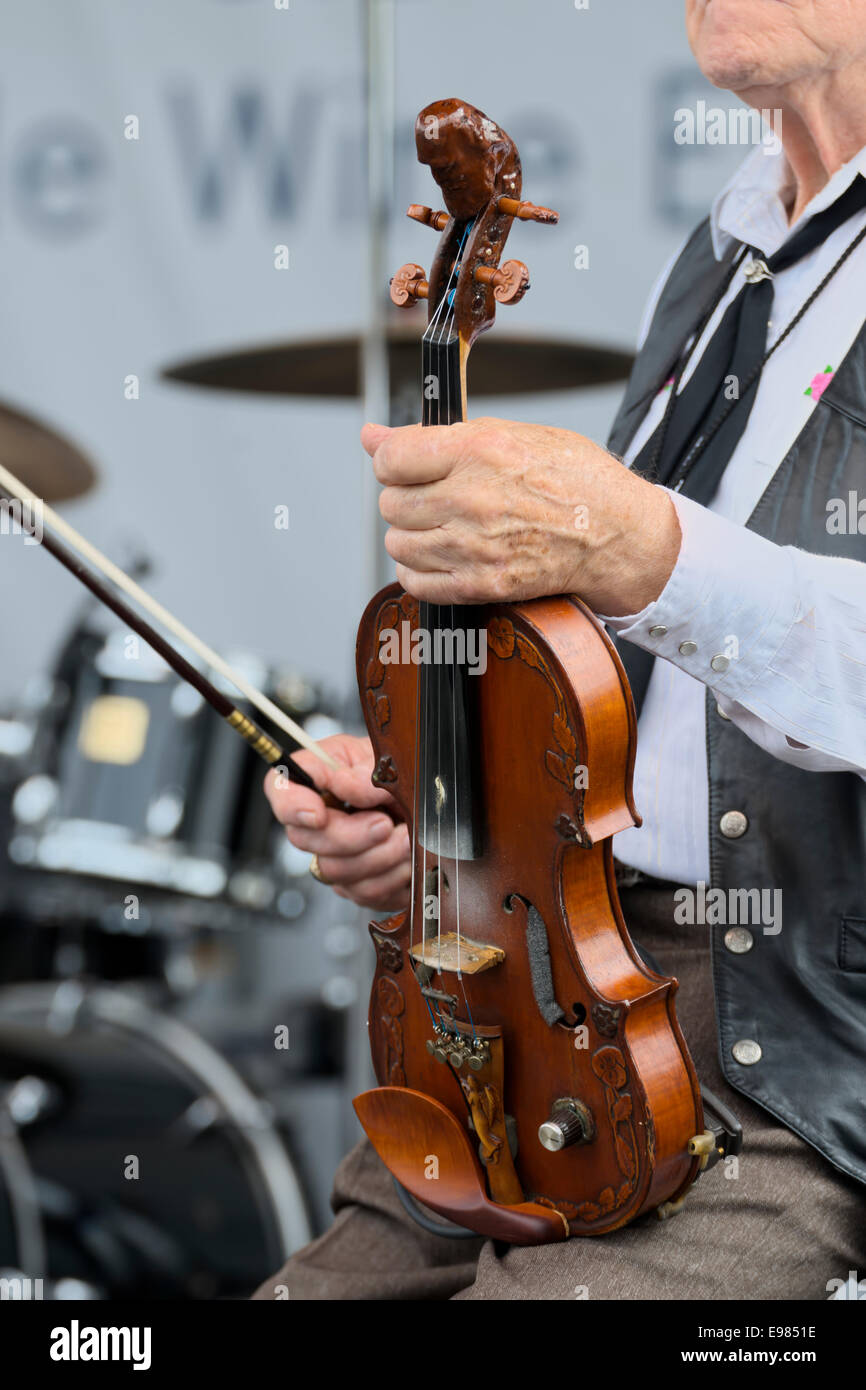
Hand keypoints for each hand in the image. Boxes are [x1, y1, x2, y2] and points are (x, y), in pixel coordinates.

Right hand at [264, 733, 410, 912]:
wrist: (427, 801)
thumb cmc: (397, 774)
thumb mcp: (384, 758)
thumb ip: (365, 771)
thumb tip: (347, 787)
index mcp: (316, 777)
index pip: (280, 788)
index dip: (292, 805)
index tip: (318, 813)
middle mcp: (316, 820)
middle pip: (305, 839)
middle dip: (351, 835)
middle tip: (386, 822)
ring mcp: (333, 856)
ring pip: (334, 871)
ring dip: (379, 856)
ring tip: (407, 837)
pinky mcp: (355, 884)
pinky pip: (364, 892)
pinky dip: (393, 877)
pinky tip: (407, 858)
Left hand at [362, 416, 680, 615]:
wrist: (618, 536)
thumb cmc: (573, 480)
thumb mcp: (510, 436)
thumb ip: (435, 437)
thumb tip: (371, 436)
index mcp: (481, 451)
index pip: (391, 458)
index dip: (393, 461)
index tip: (407, 465)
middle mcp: (473, 499)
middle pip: (391, 503)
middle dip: (406, 498)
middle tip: (435, 495)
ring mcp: (475, 547)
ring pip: (397, 543)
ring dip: (412, 535)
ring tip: (444, 525)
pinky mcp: (481, 585)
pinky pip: (415, 581)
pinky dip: (420, 570)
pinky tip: (445, 554)